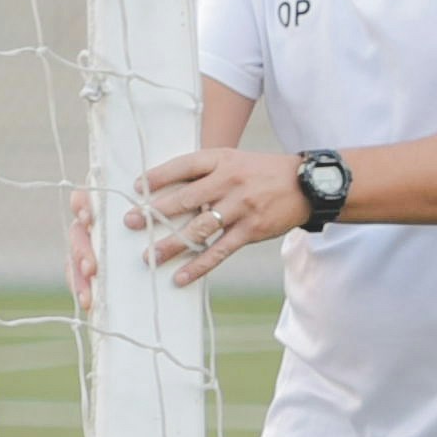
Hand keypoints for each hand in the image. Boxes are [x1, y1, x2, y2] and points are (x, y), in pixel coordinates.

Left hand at [128, 142, 300, 289]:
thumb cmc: (261, 172)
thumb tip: (165, 188)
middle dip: (155, 212)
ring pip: (200, 228)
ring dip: (172, 244)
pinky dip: (199, 266)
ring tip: (149, 256)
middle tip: (130, 222)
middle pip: (186, 198)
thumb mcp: (233, 160)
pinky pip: (220, 251)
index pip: (184, 165)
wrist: (306, 185)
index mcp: (222, 160)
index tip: (136, 187)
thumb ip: (205, 171)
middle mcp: (229, 182)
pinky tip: (181, 277)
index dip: (158, 176)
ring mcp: (240, 207)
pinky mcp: (250, 230)